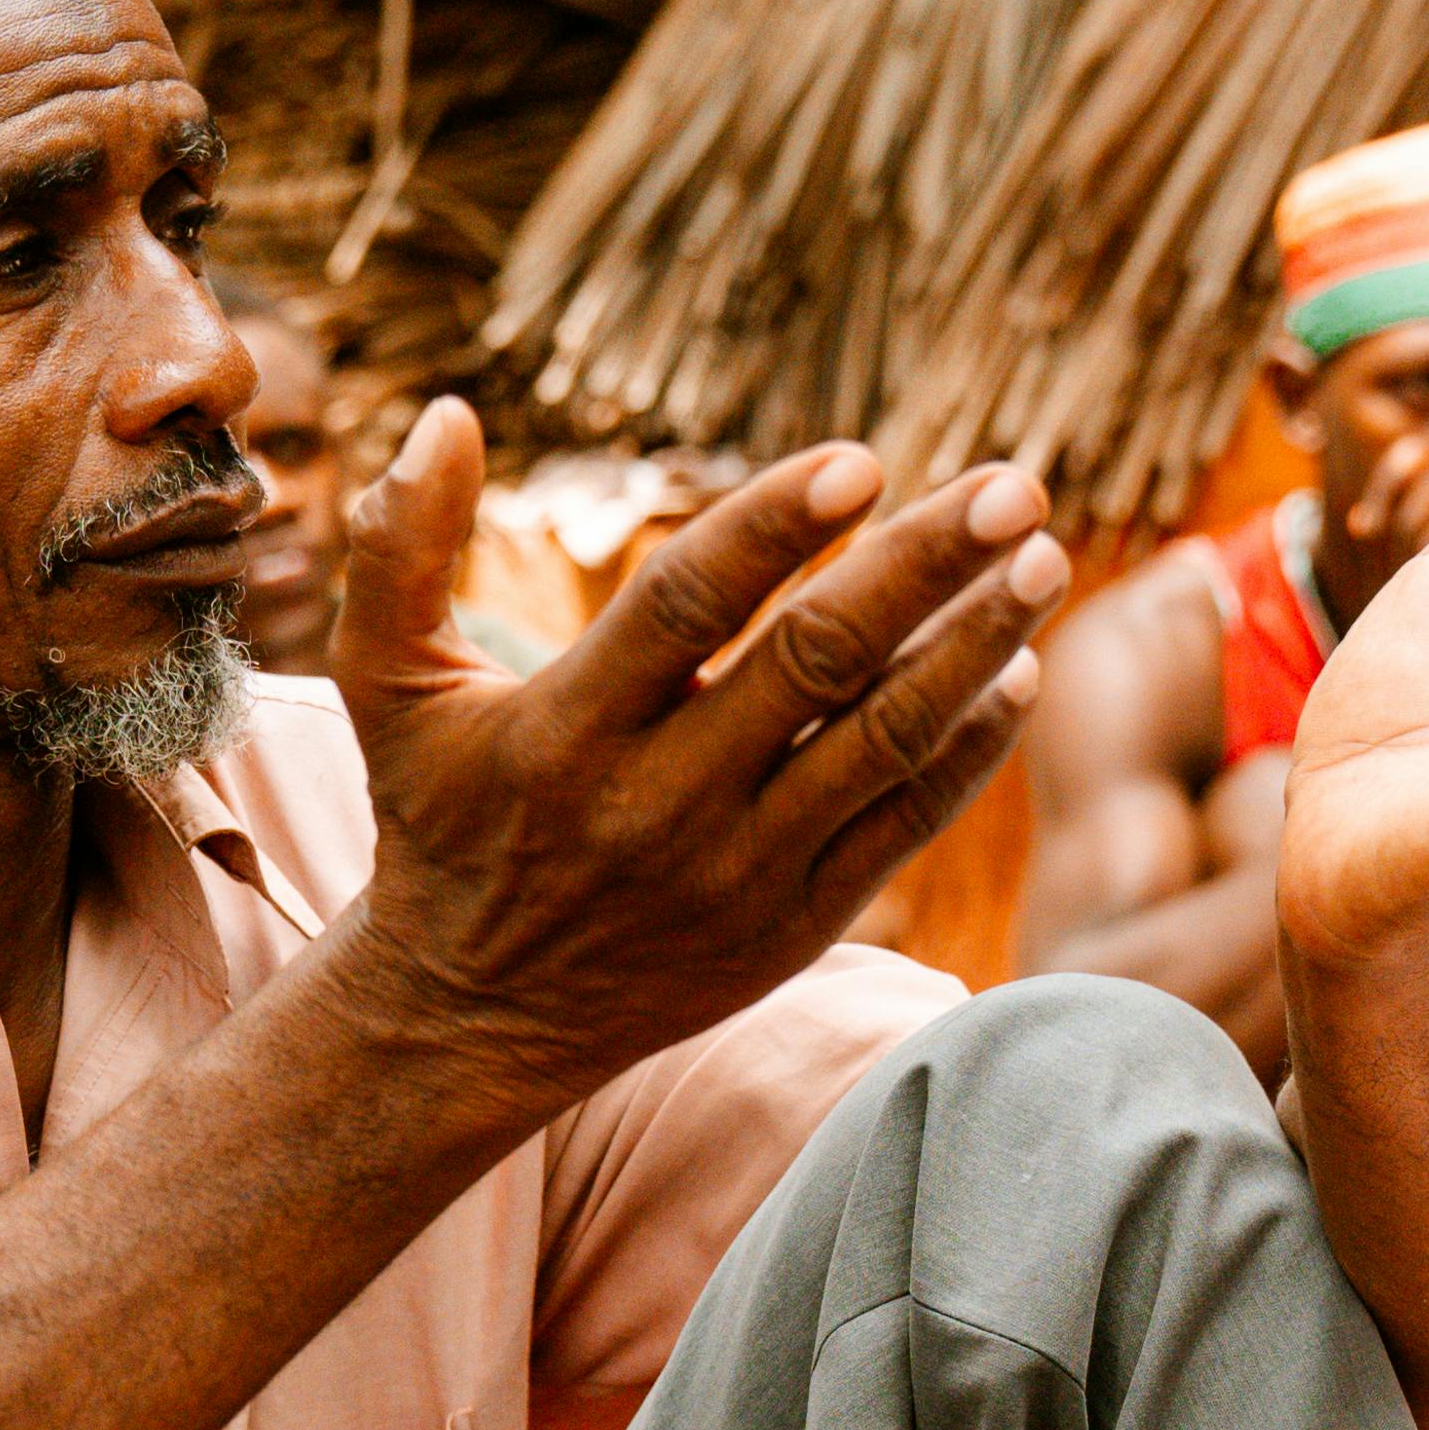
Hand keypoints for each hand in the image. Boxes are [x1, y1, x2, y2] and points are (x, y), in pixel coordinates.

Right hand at [330, 401, 1060, 1106]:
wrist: (472, 1017)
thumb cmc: (440, 820)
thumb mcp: (388, 687)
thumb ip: (400, 549)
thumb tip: (444, 412)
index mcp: (564, 731)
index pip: (687, 607)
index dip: (776, 526)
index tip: (864, 456)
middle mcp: (656, 805)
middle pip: (814, 665)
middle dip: (925, 566)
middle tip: (1016, 485)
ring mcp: (736, 874)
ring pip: (880, 745)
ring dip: (973, 647)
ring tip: (1041, 561)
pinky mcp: (792, 927)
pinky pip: (901, 827)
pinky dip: (967, 750)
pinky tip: (1015, 672)